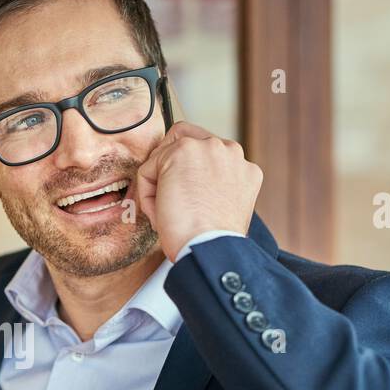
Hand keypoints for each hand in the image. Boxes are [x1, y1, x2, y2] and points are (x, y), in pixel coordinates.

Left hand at [132, 122, 262, 261]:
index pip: (206, 156)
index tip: (181, 199)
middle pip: (183, 140)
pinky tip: (160, 215)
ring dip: (157, 183)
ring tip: (165, 213)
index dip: (186, 175)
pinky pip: (148, 168)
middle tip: (164, 200)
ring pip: (163, 155)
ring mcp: (208, 147)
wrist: (210, 249)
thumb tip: (186, 186)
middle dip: (167, 169)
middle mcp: (230, 151)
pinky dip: (146, 194)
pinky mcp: (182, 152)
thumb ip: (213, 189)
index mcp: (243, 169)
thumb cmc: (212, 242)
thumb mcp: (224, 210)